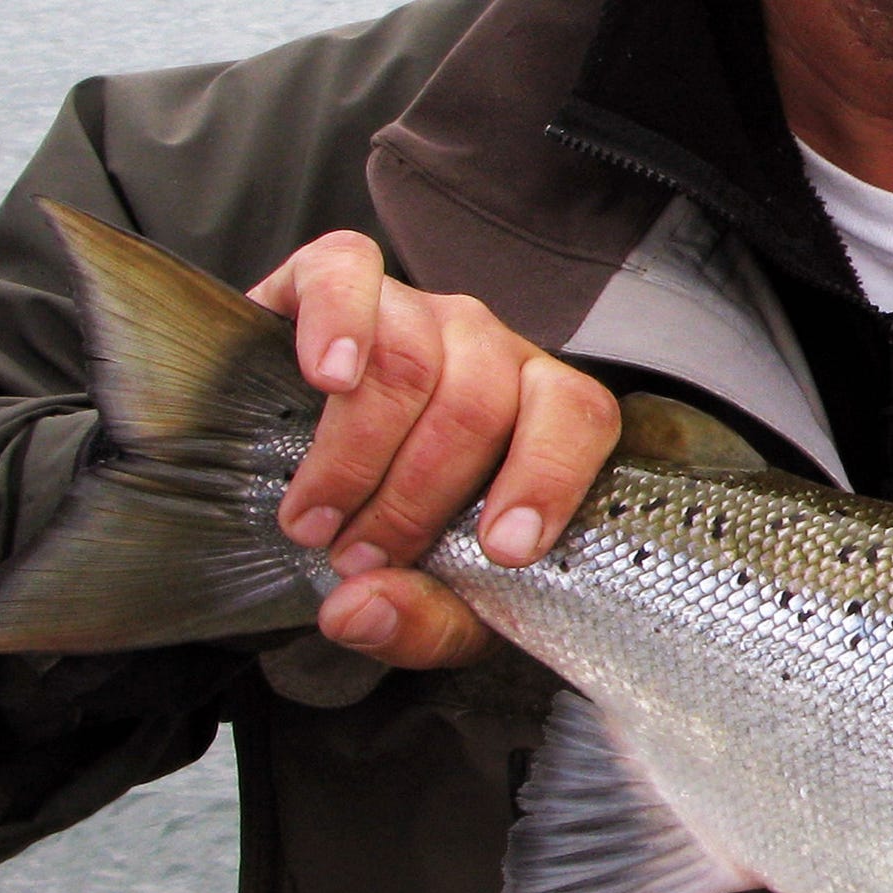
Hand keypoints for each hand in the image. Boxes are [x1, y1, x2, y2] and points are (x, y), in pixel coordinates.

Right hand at [247, 231, 620, 667]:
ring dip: (355, 453)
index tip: (500, 551)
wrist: (312, 475)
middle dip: (413, 498)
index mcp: (545, 415)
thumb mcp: (437, 602)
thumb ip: (421, 619)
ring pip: (411, 358)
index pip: (580, 418)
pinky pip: (348, 273)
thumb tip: (354, 610)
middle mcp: (492, 351)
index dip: (547, 479)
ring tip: (314, 520)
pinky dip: (338, 322)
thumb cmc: (403, 534)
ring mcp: (419, 308)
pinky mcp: (337, 278)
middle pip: (477, 402)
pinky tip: (323, 378)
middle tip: (358, 557)